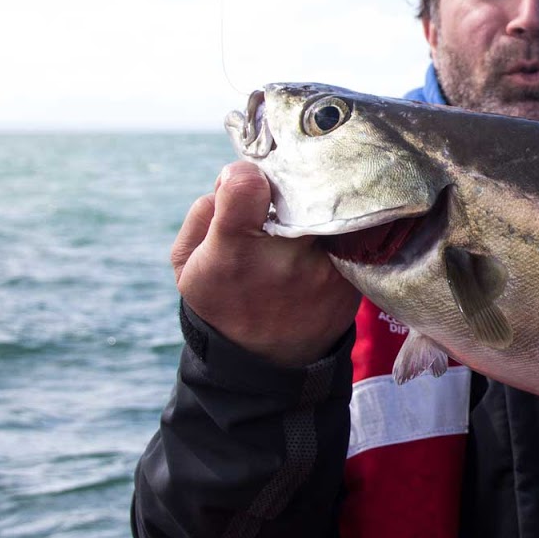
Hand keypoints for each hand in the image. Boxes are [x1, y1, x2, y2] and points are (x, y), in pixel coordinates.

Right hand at [171, 161, 359, 366]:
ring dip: (313, 207)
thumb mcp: (187, 263)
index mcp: (234, 253)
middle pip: (296, 189)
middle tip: (277, 201)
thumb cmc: (221, 300)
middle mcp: (285, 259)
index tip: (245, 186)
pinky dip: (334, 230)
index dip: (243, 175)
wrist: (265, 362)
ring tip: (298, 223)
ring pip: (326, 209)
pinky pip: (348, 235)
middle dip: (286, 187)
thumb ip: (203, 212)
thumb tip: (236, 176)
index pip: (246, 185)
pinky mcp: (351, 280)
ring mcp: (324, 271)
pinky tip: (318, 243)